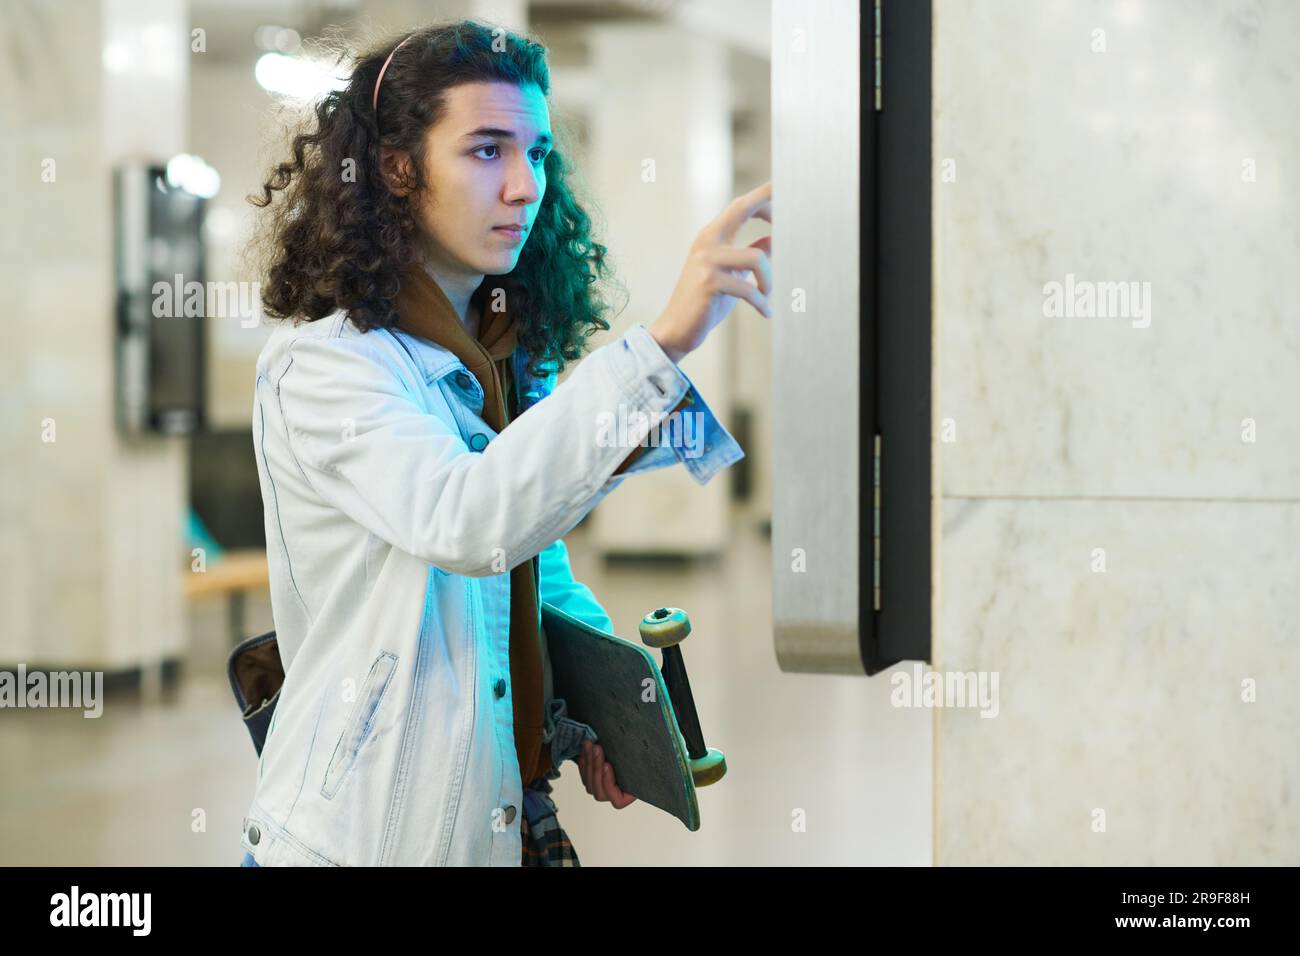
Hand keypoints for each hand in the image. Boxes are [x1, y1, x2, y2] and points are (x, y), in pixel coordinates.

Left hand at [576, 740, 636, 808]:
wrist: (632, 746)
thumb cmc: (640, 756)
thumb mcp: (641, 760)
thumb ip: (635, 762)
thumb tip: (636, 753)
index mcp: (630, 796)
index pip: (618, 801)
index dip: (609, 784)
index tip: (607, 765)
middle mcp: (614, 796)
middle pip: (599, 792)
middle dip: (596, 768)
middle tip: (597, 749)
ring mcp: (602, 790)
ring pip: (589, 785)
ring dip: (588, 763)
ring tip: (590, 745)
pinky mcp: (593, 781)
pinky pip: (584, 776)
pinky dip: (583, 763)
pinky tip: (585, 750)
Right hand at [649, 180, 772, 363]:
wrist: (676, 330)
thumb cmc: (705, 303)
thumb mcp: (732, 275)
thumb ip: (750, 255)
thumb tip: (774, 239)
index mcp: (711, 237)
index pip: (739, 205)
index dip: (763, 197)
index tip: (785, 195)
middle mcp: (707, 242)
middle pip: (741, 208)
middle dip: (768, 203)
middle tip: (792, 208)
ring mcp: (706, 261)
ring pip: (757, 257)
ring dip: (768, 279)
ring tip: (766, 294)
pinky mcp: (709, 282)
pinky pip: (749, 289)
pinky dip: (761, 302)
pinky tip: (766, 312)